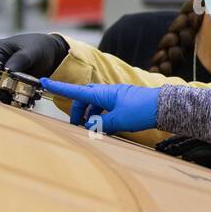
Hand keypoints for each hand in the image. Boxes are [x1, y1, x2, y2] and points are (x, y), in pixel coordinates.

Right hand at [0, 33, 67, 102]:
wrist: (51, 53)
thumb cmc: (40, 47)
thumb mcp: (32, 51)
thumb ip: (20, 60)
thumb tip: (8, 72)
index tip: (8, 85)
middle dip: (2, 90)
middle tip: (17, 94)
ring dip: (10, 96)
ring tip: (24, 96)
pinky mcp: (7, 85)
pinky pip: (6, 96)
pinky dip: (15, 98)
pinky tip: (26, 98)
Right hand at [38, 78, 159, 133]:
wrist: (165, 107)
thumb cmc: (142, 111)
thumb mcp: (118, 120)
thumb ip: (101, 123)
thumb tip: (88, 125)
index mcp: (103, 93)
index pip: (76, 90)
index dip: (60, 87)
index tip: (45, 81)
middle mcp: (108, 92)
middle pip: (85, 98)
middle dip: (78, 111)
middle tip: (77, 126)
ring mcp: (117, 97)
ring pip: (97, 104)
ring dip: (91, 115)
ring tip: (93, 130)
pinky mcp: (125, 103)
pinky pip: (107, 108)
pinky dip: (102, 116)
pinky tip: (107, 127)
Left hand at [156, 135, 210, 203]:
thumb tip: (197, 163)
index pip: (199, 134)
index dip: (182, 137)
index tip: (167, 144)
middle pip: (194, 134)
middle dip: (175, 140)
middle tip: (159, 147)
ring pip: (197, 141)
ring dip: (178, 146)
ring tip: (162, 151)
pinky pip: (205, 152)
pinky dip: (191, 154)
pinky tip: (180, 158)